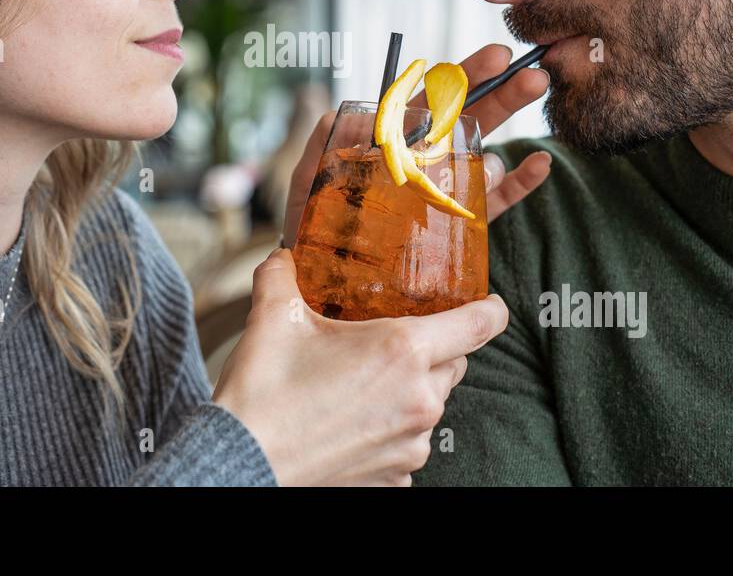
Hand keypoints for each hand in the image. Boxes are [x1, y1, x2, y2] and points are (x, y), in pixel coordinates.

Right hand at [213, 247, 509, 485]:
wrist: (241, 462)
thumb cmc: (263, 392)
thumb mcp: (273, 314)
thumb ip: (284, 272)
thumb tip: (286, 256)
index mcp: (403, 351)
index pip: (478, 325)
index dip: (491, 309)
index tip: (490, 302)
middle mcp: (419, 400)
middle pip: (455, 364)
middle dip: (434, 349)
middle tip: (393, 338)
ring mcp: (411, 444)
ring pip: (432, 405)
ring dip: (410, 391)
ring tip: (364, 383)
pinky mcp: (395, 477)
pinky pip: (408, 444)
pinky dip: (391, 430)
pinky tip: (355, 421)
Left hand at [281, 43, 552, 247]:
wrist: (323, 281)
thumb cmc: (313, 226)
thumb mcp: (312, 177)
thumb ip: (327, 139)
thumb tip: (364, 113)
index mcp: (393, 144)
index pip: (431, 101)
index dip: (463, 77)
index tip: (495, 58)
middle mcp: (424, 164)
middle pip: (468, 120)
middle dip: (501, 94)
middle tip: (533, 74)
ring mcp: (445, 194)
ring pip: (486, 156)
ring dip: (508, 138)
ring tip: (498, 150)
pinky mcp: (457, 228)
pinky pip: (492, 203)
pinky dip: (519, 184)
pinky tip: (538, 165)